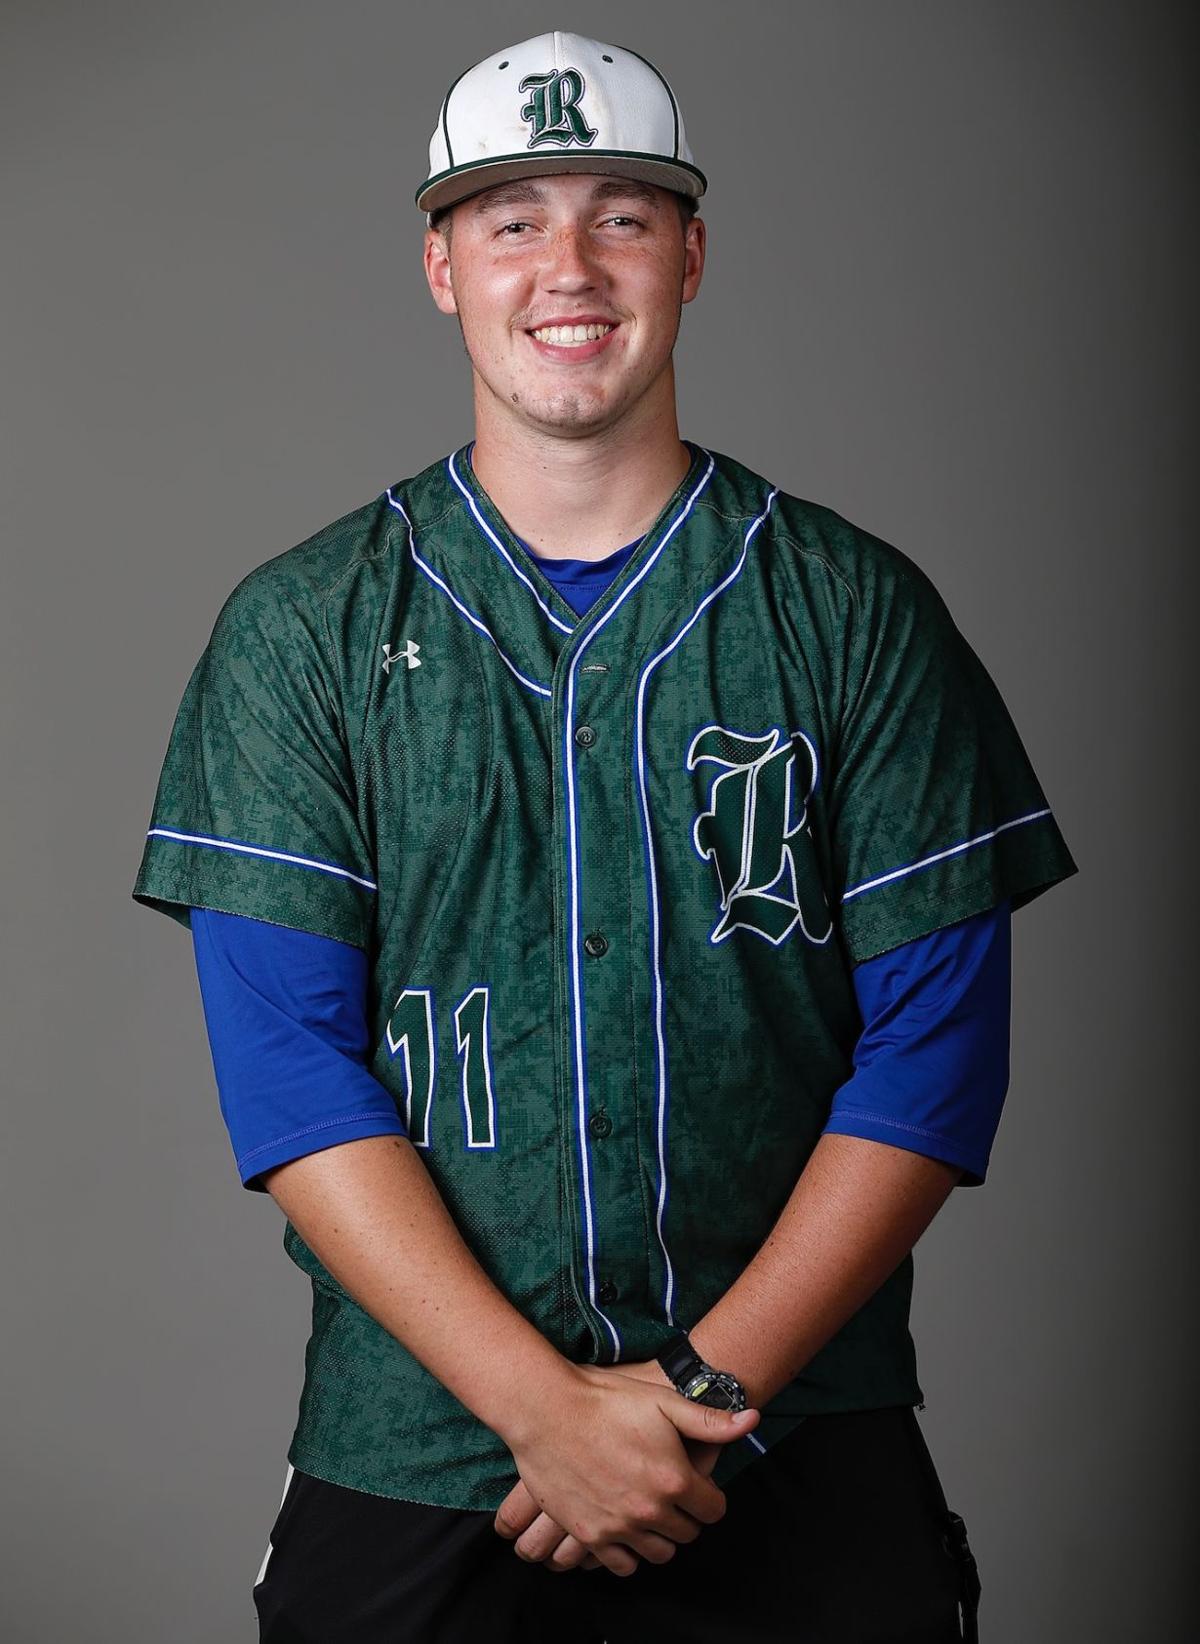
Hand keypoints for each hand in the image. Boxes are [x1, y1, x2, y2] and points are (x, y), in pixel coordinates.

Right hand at [494, 1357, 749, 1574]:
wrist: (547, 1410)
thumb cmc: (606, 1401)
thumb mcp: (662, 1402)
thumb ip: (709, 1420)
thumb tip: (752, 1419)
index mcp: (674, 1481)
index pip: (714, 1511)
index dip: (709, 1498)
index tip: (698, 1487)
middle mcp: (650, 1512)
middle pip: (687, 1534)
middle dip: (686, 1517)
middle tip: (673, 1496)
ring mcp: (618, 1528)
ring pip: (658, 1553)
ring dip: (660, 1537)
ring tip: (650, 1512)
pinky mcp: (589, 1536)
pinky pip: (622, 1565)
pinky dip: (628, 1553)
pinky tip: (624, 1529)